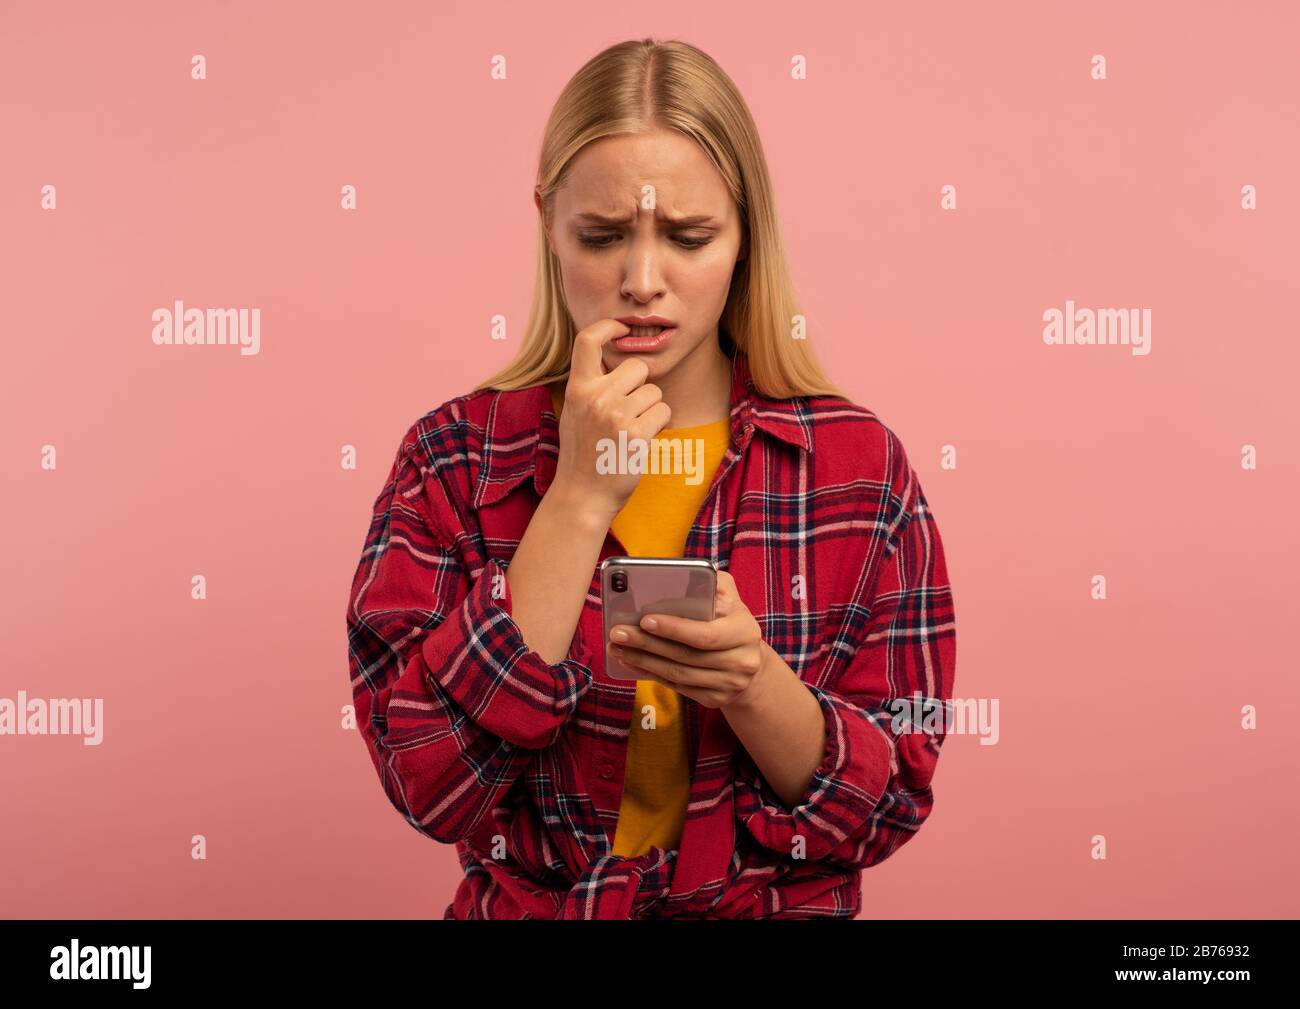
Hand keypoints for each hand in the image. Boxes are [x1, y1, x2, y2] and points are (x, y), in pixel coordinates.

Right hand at [549, 319, 671, 518]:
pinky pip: (663, 412)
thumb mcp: (575, 412)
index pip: (588, 340)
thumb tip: (616, 356)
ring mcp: (616, 416)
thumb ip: (591, 385)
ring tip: (631, 431)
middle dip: (641, 386)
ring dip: (651, 409)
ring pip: (655, 392)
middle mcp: (595, 397)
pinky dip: (660, 426)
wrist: (583, 495)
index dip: (608, 326)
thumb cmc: (583, 454)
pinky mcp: (636, 435)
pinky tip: (642, 441)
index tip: (621, 329)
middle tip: (628, 411)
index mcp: (577, 389)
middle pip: (638, 366)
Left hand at [606, 570, 771, 709]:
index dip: (674, 629)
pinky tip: (631, 661)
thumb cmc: (728, 619)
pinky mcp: (715, 700)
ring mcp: (730, 685)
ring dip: (642, 660)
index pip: (705, 634)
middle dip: (647, 644)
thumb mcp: (728, 596)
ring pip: (678, 675)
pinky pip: (677, 687)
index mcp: (744, 631)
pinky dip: (650, 674)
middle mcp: (742, 661)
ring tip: (617, 647)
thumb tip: (676, 576)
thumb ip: (709, 582)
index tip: (645, 619)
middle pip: (686, 656)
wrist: (748, 661)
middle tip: (618, 632)